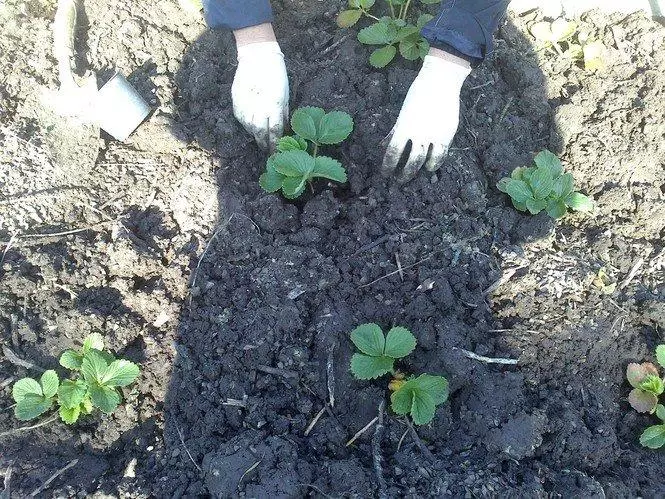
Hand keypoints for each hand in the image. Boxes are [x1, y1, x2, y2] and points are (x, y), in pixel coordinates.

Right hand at [232, 25, 288, 150]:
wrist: (256, 56)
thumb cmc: (276, 73)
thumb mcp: (285, 94)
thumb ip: (283, 113)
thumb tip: (284, 129)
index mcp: (273, 106)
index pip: (274, 131)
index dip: (275, 144)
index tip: (276, 153)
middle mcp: (258, 108)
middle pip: (260, 133)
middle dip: (264, 143)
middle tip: (268, 150)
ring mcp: (245, 105)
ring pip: (249, 128)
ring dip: (255, 135)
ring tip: (260, 138)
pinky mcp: (236, 101)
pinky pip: (240, 119)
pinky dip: (246, 125)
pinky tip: (251, 126)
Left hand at [382, 49, 470, 182]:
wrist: (440, 82)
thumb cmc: (418, 96)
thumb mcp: (403, 114)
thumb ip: (394, 132)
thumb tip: (383, 146)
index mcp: (403, 128)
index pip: (393, 152)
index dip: (388, 166)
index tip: (385, 173)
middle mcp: (417, 134)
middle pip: (409, 161)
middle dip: (403, 174)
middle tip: (399, 180)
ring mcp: (432, 136)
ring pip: (424, 161)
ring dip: (417, 171)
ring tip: (414, 175)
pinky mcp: (446, 135)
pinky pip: (440, 155)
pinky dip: (434, 163)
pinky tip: (430, 167)